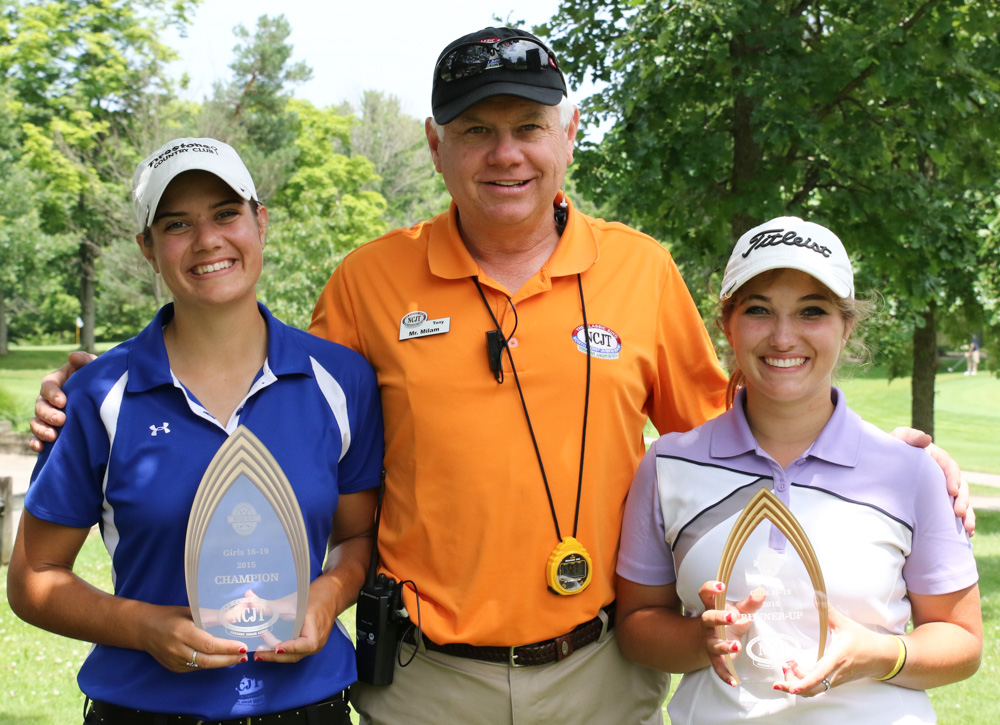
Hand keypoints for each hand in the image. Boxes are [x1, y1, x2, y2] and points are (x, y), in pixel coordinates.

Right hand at [29, 352, 94, 451]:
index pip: (47, 386)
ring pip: (36, 422)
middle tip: (61, 420)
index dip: (52, 394)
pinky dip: (36, 443)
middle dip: (48, 414)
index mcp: (55, 382)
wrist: (104, 397)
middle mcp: (47, 399)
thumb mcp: (93, 367)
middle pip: (40, 406)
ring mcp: (47, 415)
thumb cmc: (96, 379)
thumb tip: (73, 356)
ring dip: (41, 430)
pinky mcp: (50, 429)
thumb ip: (84, 361)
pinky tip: (41, 448)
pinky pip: (37, 437)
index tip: (63, 401)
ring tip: (53, 436)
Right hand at [144, 604, 247, 672]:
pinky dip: (209, 663)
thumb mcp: (190, 611)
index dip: (227, 648)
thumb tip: (236, 615)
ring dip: (221, 662)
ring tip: (237, 657)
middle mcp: (177, 649)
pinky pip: (195, 667)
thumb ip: (212, 616)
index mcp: (182, 632)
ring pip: (202, 666)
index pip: (209, 644)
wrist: (143, 628)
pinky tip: (220, 658)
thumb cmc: (169, 616)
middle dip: (228, 659)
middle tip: (244, 656)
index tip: (242, 646)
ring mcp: (174, 661)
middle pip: (207, 660)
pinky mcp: (173, 668)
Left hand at [253, 579, 338, 663]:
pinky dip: (282, 651)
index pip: (306, 644)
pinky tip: (268, 647)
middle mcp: (316, 642)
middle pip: (296, 654)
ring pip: (294, 655)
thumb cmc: (313, 597)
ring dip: (277, 655)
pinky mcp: (308, 646)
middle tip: (259, 653)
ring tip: (259, 652)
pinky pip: (295, 652)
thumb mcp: (291, 601)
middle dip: (276, 656)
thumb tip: (248, 597)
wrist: (329, 596)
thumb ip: (268, 603)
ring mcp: (314, 646)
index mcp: (316, 630)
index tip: (277, 649)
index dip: (291, 647)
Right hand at [697, 581, 765, 685]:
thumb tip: (762, 591)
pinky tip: (734, 682)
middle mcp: (707, 624)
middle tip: (733, 616)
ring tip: (736, 646)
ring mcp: (709, 641)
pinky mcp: (714, 657)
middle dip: (719, 617)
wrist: (714, 638)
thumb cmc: (729, 620)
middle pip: (708, 618)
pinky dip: (724, 675)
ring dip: (723, 646)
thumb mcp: (740, 610)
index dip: (710, 589)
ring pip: (712, 644)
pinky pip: (717, 667)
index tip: (721, 587)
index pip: (705, 594)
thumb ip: (751, 603)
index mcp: (712, 607)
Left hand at [772, 605, 895, 695]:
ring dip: (798, 684)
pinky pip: (818, 688)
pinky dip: (804, 684)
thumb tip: (816, 595)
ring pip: (814, 691)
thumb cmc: (864, 640)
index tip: (793, 687)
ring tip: (788, 667)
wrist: (882, 657)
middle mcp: (836, 673)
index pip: (820, 674)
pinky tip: (797, 670)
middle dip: (793, 683)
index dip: (805, 681)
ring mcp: (836, 680)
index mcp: (837, 658)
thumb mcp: (845, 624)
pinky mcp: (835, 682)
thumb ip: (828, 610)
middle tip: (783, 667)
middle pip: (812, 688)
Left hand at [890, 427, 974, 535]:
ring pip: (961, 502)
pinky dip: (963, 524)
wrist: (879, 470)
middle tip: (958, 513)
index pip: (950, 466)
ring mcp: (941, 491)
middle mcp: (942, 475)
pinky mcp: (938, 504)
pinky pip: (954, 515)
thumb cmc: (889, 452)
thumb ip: (908, 436)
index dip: (953, 477)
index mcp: (936, 459)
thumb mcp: (896, 441)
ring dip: (967, 515)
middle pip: (960, 487)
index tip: (951, 490)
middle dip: (963, 501)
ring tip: (967, 528)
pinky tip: (967, 535)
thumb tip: (926, 439)